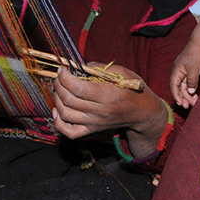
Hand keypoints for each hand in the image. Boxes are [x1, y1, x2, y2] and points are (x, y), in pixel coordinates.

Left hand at [52, 63, 167, 155]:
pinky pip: (70, 132)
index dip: (65, 77)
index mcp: (108, 95)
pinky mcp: (92, 130)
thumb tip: (78, 66)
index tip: (63, 69)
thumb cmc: (133, 89)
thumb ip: (99, 67)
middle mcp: (100, 112)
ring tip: (59, 89)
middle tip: (59, 76)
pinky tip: (57, 111)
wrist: (142, 112)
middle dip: (58, 85)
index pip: (78, 88)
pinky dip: (58, 123)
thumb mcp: (122, 72)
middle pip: (69, 100)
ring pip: (65, 114)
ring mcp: (95, 123)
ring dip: (56, 99)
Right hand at [170, 41, 199, 107]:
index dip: (176, 95)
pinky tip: (197, 96)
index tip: (180, 103)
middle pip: (180, 88)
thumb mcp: (194, 68)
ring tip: (195, 103)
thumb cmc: (196, 54)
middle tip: (188, 106)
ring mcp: (186, 74)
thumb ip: (191, 80)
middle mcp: (180, 73)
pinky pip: (191, 85)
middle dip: (184, 98)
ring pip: (186, 87)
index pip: (174, 85)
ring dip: (189, 95)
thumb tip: (190, 92)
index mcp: (177, 71)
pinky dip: (193, 90)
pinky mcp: (192, 74)